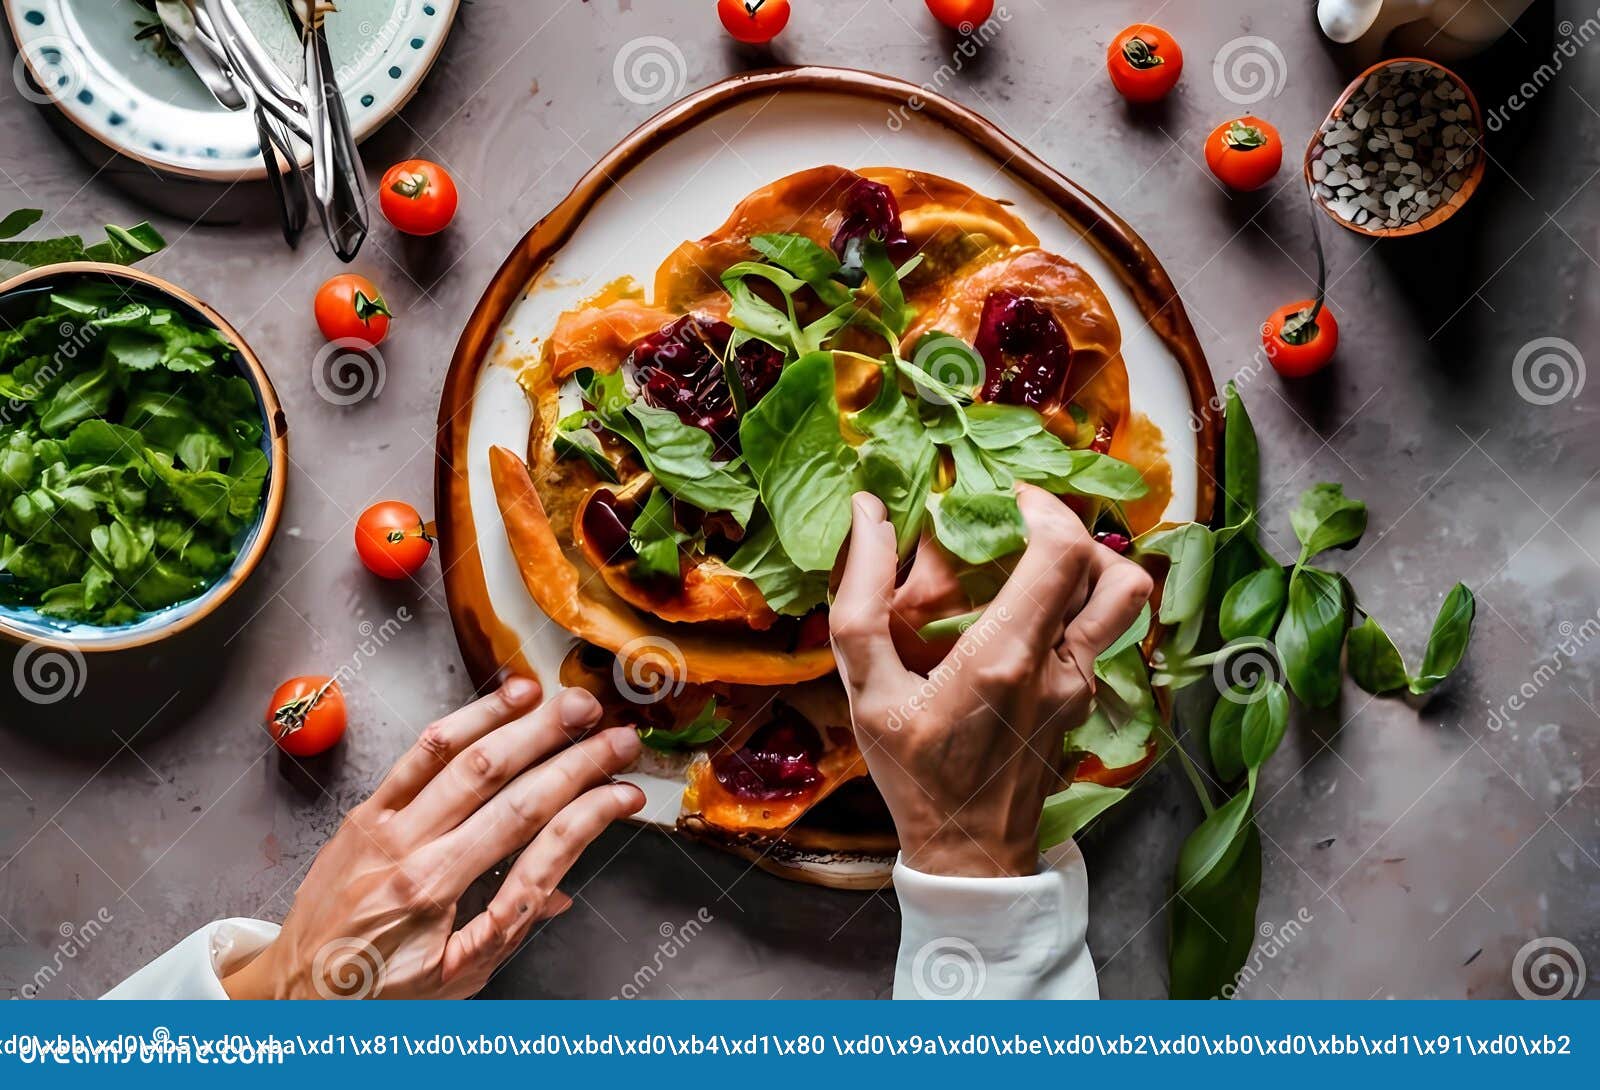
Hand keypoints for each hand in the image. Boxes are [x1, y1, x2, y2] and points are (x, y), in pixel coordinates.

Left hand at [222, 678, 644, 998]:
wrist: (294, 993)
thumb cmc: (376, 993)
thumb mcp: (455, 977)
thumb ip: (509, 926)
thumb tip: (561, 889)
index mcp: (437, 896)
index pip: (532, 837)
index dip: (590, 810)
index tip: (627, 793)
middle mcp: (410, 852)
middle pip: (505, 785)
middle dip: (570, 754)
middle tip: (617, 733)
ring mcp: (385, 823)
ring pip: (464, 755)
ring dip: (525, 722)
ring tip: (572, 702)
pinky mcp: (367, 808)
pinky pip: (421, 750)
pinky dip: (468, 717)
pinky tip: (507, 697)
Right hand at [830, 486, 1151, 878]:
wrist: (970, 854)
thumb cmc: (913, 775)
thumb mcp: (866, 691)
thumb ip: (859, 598)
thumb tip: (867, 511)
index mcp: (1005, 655)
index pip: (1063, 550)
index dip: (1042, 506)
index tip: (1003, 497)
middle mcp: (1059, 666)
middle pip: (1109, 567)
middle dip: (1069, 527)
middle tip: (1022, 523)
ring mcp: (1082, 686)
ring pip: (1125, 600)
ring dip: (1093, 565)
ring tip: (1041, 559)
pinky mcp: (1087, 701)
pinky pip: (1106, 632)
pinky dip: (1084, 603)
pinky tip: (1035, 609)